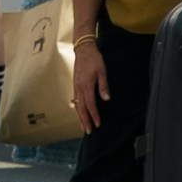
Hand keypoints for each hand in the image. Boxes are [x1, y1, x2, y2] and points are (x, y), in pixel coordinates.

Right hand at [73, 17, 109, 131]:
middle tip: (89, 131)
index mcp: (86, 85)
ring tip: (83, 126)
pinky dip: (77, 109)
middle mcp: (79, 88)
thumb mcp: (102, 71)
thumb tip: (106, 99)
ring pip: (77, 105)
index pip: (90, 104)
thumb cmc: (94, 60)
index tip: (98, 124)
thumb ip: (103, 86)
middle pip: (81, 108)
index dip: (94, 115)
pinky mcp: (75, 85)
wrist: (83, 49)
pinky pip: (76, 100)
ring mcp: (76, 86)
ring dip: (80, 117)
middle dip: (85, 120)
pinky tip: (79, 113)